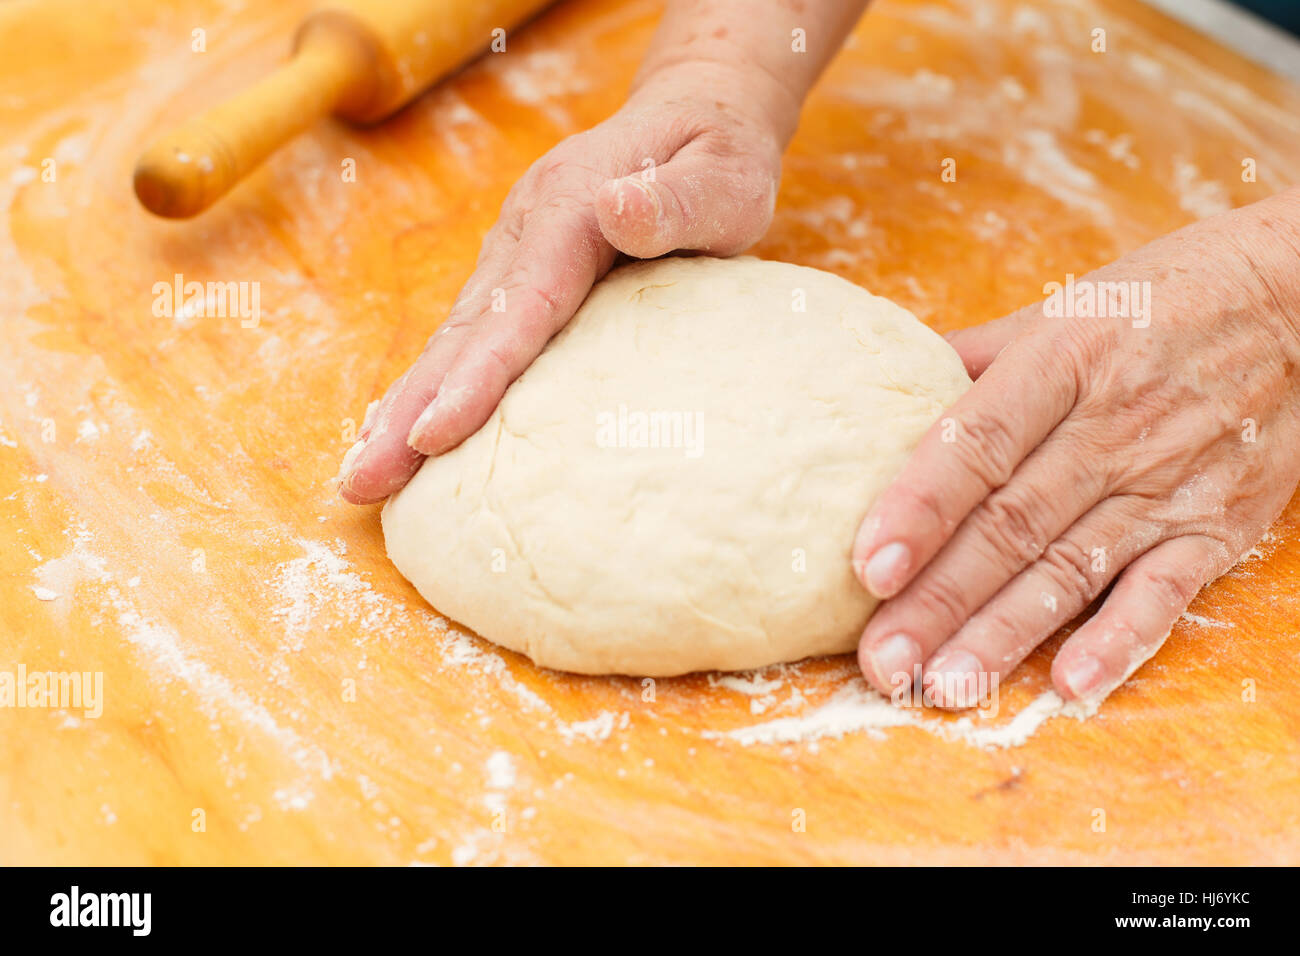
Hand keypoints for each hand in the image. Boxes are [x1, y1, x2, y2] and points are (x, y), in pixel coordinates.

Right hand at [337, 62, 786, 502]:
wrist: (694, 116)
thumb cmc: (719, 159)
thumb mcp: (724, 175)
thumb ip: (677, 200)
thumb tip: (618, 212)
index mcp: (569, 210)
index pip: (517, 307)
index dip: (474, 376)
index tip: (432, 436)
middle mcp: (525, 231)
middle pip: (460, 332)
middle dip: (407, 411)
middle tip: (361, 482)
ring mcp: (515, 252)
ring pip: (451, 338)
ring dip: (404, 406)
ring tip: (365, 473)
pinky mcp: (518, 272)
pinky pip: (468, 336)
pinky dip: (432, 384)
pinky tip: (405, 428)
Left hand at [853, 188, 1299, 707]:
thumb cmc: (1160, 302)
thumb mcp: (1062, 307)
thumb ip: (975, 356)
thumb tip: (888, 385)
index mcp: (1063, 361)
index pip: (978, 444)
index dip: (920, 508)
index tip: (868, 568)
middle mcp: (1112, 427)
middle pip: (1011, 526)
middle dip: (940, 600)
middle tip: (881, 661)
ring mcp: (1169, 483)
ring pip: (1071, 570)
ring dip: (1003, 635)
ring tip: (943, 687)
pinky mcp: (1218, 524)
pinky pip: (1164, 592)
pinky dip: (1118, 642)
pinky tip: (1068, 685)